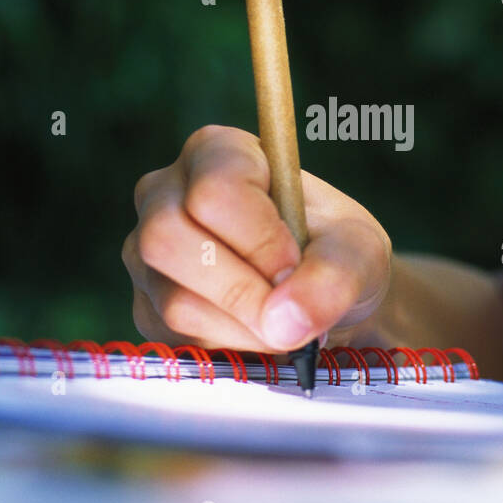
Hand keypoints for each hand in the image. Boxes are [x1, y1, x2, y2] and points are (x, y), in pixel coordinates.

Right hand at [122, 125, 392, 355]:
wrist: (317, 295)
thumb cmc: (334, 252)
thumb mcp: (357, 251)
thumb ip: (335, 275)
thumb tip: (285, 321)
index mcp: (216, 153)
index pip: (215, 191)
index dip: (258, 240)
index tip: (294, 266)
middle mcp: (165, 193)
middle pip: (167, 239)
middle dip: (240, 290)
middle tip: (288, 314)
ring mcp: (145, 252)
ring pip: (172, 299)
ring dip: (241, 328)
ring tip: (283, 325)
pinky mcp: (145, 305)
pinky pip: (173, 338)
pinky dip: (226, 349)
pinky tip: (256, 336)